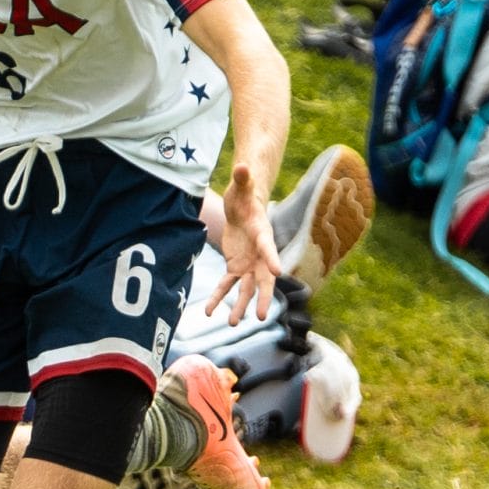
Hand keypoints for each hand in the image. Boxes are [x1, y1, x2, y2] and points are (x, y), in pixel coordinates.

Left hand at [209, 159, 283, 320]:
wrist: (243, 208)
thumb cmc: (244, 196)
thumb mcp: (241, 188)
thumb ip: (243, 179)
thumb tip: (242, 165)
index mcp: (263, 235)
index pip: (269, 248)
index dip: (273, 258)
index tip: (279, 272)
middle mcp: (259, 254)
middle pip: (265, 279)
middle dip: (264, 297)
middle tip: (263, 315)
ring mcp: (249, 263)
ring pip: (247, 289)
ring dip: (240, 306)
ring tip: (233, 323)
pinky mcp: (235, 267)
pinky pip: (227, 285)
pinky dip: (219, 298)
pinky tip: (209, 312)